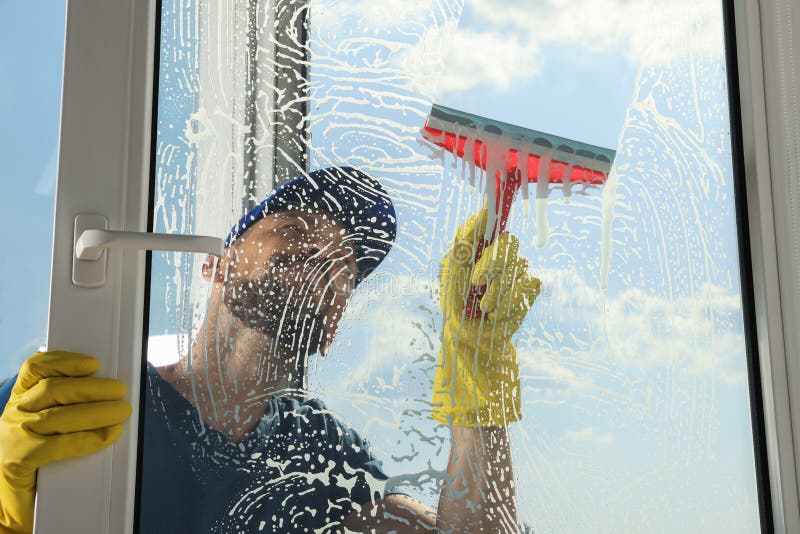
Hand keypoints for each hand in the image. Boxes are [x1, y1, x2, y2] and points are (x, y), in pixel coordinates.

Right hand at [0, 351, 131, 532]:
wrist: (10, 494)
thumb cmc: (38, 454)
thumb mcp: (47, 423)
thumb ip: (68, 404)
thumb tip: (108, 390)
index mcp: (21, 396)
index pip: (36, 368)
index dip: (64, 361)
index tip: (94, 363)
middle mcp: (15, 411)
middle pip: (54, 390)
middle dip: (91, 388)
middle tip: (120, 392)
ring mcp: (14, 435)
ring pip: (57, 416)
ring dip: (95, 412)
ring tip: (121, 412)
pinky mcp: (17, 460)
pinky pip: (56, 446)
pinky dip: (85, 440)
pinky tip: (106, 437)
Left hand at [431, 209, 540, 426]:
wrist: (469, 340)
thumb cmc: (455, 303)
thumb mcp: (453, 268)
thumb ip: (466, 238)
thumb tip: (484, 209)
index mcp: (480, 246)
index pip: (494, 220)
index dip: (497, 213)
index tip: (498, 211)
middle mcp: (500, 255)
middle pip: (510, 243)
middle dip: (492, 265)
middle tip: (476, 283)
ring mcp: (516, 273)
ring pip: (519, 267)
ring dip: (497, 291)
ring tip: (484, 307)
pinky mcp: (528, 291)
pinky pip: (529, 285)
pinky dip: (510, 301)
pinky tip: (497, 313)